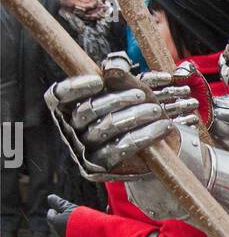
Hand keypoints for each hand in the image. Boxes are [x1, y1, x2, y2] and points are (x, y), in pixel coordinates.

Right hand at [44, 53, 199, 178]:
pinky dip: (143, 136)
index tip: (100, 80)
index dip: (75, 87)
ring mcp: (83, 150)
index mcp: (67, 109)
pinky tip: (161, 128)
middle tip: (141, 96)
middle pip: (87, 110)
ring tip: (155, 111)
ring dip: (134, 116)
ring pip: (104, 128)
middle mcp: (70, 130)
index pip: (58, 96)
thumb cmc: (132, 114)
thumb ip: (118, 80)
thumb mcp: (126, 94)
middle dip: (117, 100)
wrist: (147, 151)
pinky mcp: (98, 168)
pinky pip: (119, 150)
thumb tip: (114, 68)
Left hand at [46, 194, 76, 236]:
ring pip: (62, 234)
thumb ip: (59, 203)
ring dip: (65, 229)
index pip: (50, 216)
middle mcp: (58, 234)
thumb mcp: (70, 208)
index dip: (53, 212)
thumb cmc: (80, 220)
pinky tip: (80, 235)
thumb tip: (49, 197)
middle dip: (58, 220)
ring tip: (72, 225)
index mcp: (55, 223)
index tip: (54, 209)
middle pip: (55, 225)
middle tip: (62, 216)